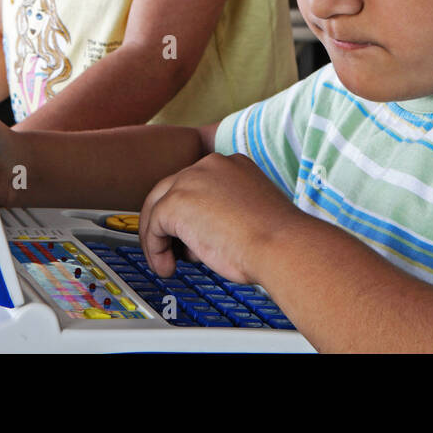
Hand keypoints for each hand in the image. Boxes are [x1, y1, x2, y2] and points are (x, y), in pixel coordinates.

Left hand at [138, 153, 296, 282]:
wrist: (279, 245)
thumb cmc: (275, 239)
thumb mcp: (251, 213)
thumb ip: (226, 212)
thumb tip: (204, 230)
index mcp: (233, 164)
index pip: (197, 184)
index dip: (191, 214)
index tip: (191, 238)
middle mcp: (210, 165)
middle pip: (171, 190)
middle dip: (169, 223)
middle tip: (170, 250)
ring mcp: (191, 180)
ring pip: (158, 207)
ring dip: (159, 239)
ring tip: (168, 263)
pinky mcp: (176, 201)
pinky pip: (153, 226)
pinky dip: (156, 250)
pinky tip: (167, 267)